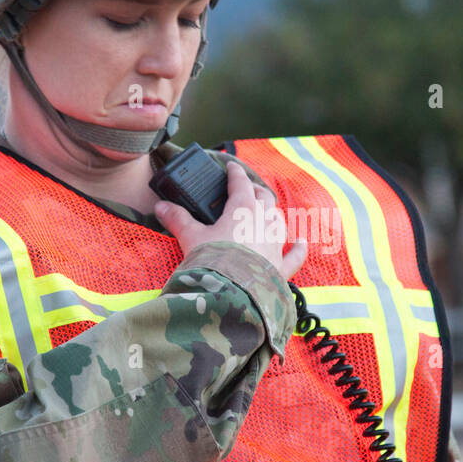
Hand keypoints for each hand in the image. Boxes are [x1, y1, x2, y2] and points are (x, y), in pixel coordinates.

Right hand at [154, 161, 307, 281]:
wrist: (231, 293)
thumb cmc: (212, 261)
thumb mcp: (190, 237)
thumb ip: (178, 220)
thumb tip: (160, 207)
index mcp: (242, 208)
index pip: (240, 183)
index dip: (234, 173)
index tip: (231, 167)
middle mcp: (263, 222)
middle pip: (263, 198)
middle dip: (255, 190)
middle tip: (246, 189)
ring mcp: (275, 244)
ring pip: (278, 220)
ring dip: (271, 214)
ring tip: (265, 212)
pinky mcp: (281, 267)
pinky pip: (294, 255)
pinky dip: (298, 248)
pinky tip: (301, 243)